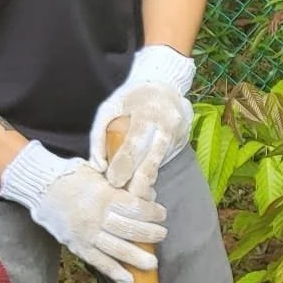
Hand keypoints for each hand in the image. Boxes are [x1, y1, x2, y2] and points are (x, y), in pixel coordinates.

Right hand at [0, 142, 165, 282]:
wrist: (42, 188)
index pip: (134, 207)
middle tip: (162, 235)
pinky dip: (114, 272)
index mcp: (103, 195)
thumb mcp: (99, 171)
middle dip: (149, 235)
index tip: (161, 214)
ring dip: (135, 258)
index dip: (151, 213)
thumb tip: (145, 183)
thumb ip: (119, 177)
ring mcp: (85, 234)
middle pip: (128, 230)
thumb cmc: (75, 177)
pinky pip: (98, 262)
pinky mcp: (77, 247)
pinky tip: (128, 281)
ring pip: (115, 249)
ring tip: (152, 264)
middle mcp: (95, 217)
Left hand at [88, 45, 194, 191]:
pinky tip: (143, 180)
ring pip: (160, 163)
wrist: (165, 85)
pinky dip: (152, 171)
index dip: (123, 166)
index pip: (134, 145)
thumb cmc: (132, 97)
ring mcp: (178, 133)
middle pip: (152, 160)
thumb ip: (99, 135)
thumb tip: (98, 166)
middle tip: (124, 197)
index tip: (113, 181)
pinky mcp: (183, 139)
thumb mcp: (109, 107)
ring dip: (146, 182)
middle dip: (138, 183)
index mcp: (147, 112)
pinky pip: (164, 159)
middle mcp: (167, 124)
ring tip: (133, 193)